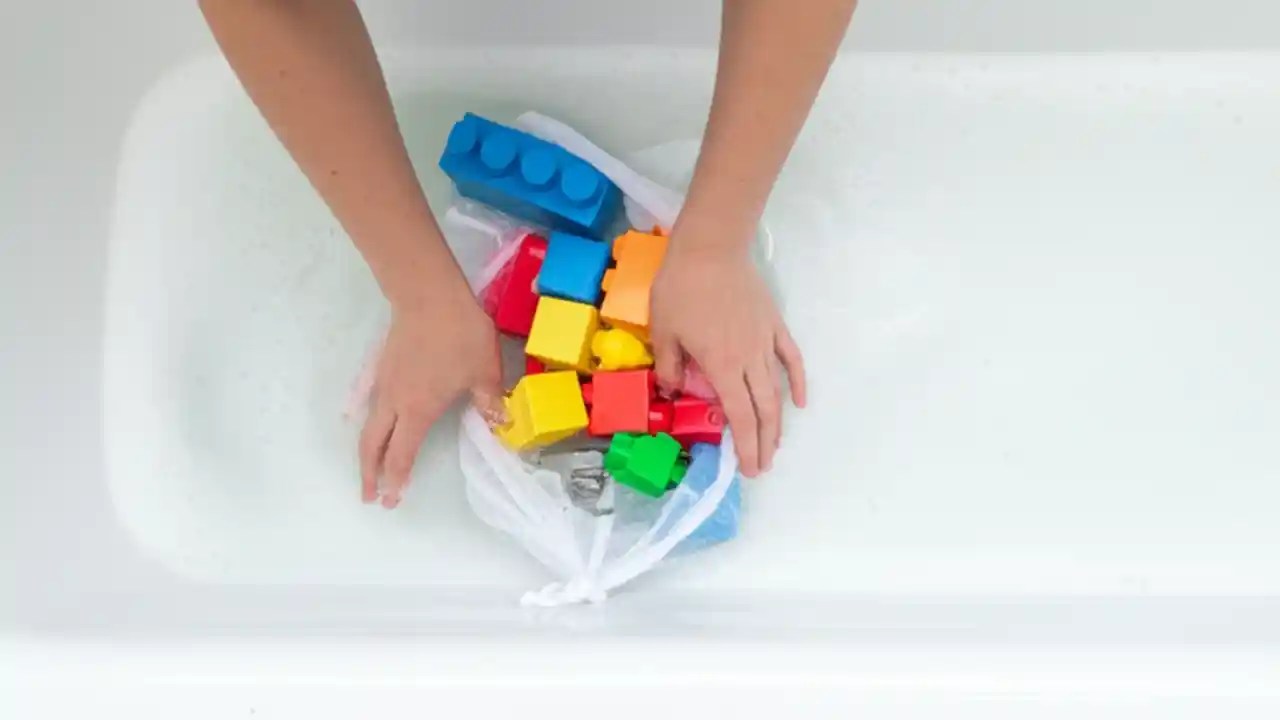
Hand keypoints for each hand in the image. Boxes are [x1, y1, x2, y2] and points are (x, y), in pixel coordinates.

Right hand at [360, 291, 503, 507]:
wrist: (429, 295)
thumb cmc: (460, 335)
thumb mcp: (484, 371)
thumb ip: (490, 401)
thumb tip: (500, 425)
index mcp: (418, 410)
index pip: (402, 454)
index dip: (396, 480)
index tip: (392, 500)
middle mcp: (394, 403)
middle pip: (374, 446)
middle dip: (370, 475)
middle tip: (370, 498)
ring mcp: (383, 384)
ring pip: (368, 425)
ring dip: (366, 451)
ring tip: (366, 468)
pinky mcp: (380, 366)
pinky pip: (366, 399)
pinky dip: (362, 416)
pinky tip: (356, 417)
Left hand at [650, 229, 806, 476]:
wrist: (710, 249)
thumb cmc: (680, 288)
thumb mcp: (663, 330)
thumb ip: (669, 366)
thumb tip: (674, 392)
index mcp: (721, 366)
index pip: (739, 417)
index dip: (745, 446)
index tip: (748, 468)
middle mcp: (749, 360)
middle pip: (762, 411)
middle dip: (763, 444)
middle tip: (761, 467)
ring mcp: (765, 343)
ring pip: (777, 391)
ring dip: (778, 422)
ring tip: (776, 445)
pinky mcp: (774, 326)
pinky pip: (791, 359)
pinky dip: (799, 381)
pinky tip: (800, 401)